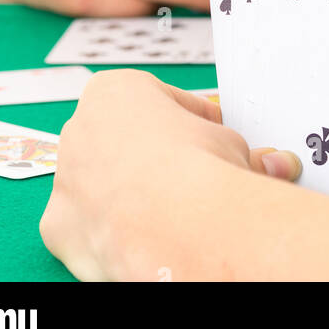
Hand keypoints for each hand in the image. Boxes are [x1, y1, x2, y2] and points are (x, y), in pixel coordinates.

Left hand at [40, 70, 300, 281]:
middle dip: (153, 157)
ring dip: (129, 194)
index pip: (154, 100)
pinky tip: (142, 238)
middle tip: (190, 176)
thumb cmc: (200, 167)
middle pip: (119, 140)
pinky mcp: (59, 226)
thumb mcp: (230, 142)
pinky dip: (112, 233)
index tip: (206, 136)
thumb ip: (233, 149)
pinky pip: (89, 226)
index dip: (187, 120)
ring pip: (98, 185)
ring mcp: (64, 177)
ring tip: (169, 212)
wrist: (177, 222)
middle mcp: (79, 128)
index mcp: (114, 90)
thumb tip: (270, 165)